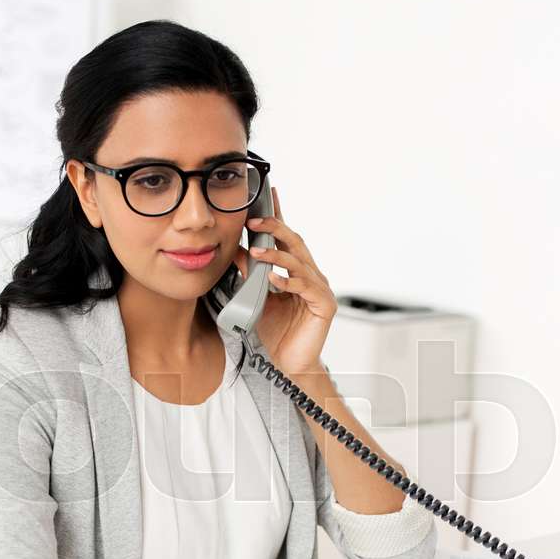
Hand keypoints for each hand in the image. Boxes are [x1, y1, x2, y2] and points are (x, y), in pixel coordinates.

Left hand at [231, 187, 337, 374]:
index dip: (278, 215)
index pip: (286, 238)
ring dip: (276, 255)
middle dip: (275, 228)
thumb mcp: (256, 298)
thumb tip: (234, 251)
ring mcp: (320, 289)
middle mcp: (311, 275)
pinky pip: (305, 288)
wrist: (289, 364)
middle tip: (253, 222)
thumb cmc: (276, 332)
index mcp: (296, 270)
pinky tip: (274, 280)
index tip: (268, 193)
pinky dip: (289, 282)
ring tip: (256, 252)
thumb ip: (249, 275)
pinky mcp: (325, 305)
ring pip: (299, 263)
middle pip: (295, 243)